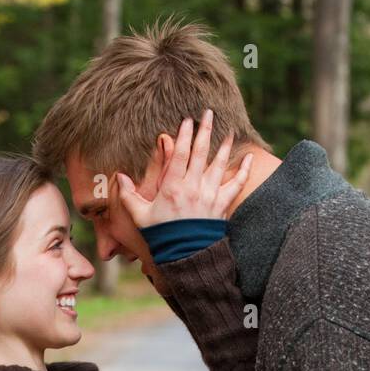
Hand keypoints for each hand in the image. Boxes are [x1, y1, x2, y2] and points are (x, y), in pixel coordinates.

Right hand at [115, 108, 252, 229]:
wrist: (185, 257)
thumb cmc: (162, 237)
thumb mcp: (141, 217)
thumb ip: (129, 196)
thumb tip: (120, 177)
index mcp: (172, 187)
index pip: (179, 154)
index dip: (183, 135)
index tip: (187, 120)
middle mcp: (192, 187)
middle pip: (200, 152)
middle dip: (205, 130)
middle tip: (209, 113)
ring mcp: (209, 195)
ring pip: (219, 164)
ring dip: (224, 145)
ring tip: (229, 130)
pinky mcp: (222, 205)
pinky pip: (236, 184)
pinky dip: (243, 171)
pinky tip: (249, 159)